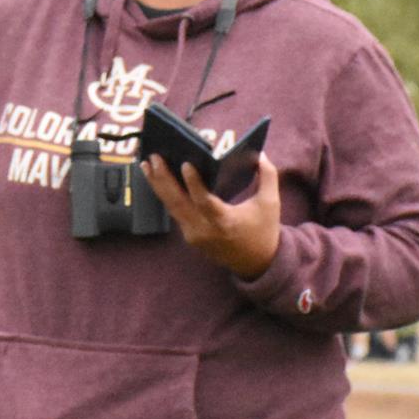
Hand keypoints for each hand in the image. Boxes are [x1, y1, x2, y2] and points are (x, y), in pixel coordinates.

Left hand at [141, 152, 281, 279]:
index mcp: (225, 221)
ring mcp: (194, 235)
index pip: (204, 202)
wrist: (257, 264)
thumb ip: (268, 176)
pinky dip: (166, 195)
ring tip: (147, 165)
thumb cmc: (264, 230)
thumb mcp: (270, 203)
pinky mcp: (190, 237)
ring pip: (171, 207)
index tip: (185, 164)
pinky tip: (158, 180)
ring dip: (158, 185)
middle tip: (154, 157)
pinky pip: (175, 213)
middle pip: (178, 203)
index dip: (194, 184)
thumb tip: (261, 153)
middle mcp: (205, 230)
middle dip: (163, 179)